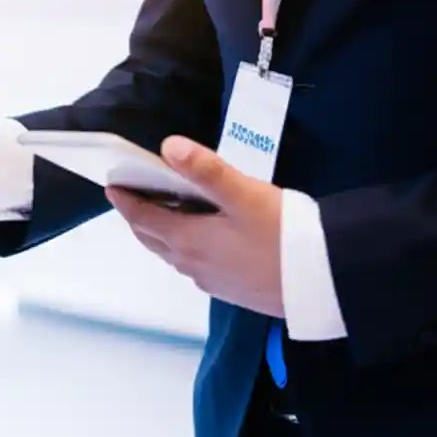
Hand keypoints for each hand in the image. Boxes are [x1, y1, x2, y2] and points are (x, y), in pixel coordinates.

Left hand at [107, 136, 285, 316]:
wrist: (324, 282)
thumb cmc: (285, 235)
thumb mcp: (244, 195)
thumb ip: (206, 171)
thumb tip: (169, 146)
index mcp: (188, 240)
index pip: (143, 218)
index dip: (125, 200)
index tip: (112, 186)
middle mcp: (191, 265)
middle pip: (152, 238)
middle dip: (138, 217)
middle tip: (131, 197)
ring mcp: (210, 281)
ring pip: (173, 254)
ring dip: (162, 233)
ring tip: (164, 212)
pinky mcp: (230, 290)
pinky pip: (195, 265)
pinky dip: (185, 247)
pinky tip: (202, 238)